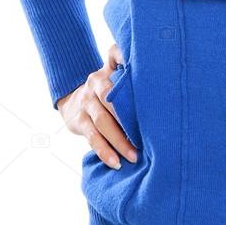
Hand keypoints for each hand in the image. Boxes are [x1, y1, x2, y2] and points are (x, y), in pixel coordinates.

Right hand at [56, 44, 136, 168]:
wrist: (71, 99)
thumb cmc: (103, 88)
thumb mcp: (111, 73)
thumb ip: (126, 67)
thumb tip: (155, 71)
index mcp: (104, 72)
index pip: (115, 62)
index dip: (127, 67)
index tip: (147, 82)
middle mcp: (93, 86)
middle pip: (110, 100)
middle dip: (128, 118)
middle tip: (147, 135)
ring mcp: (85, 104)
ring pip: (102, 123)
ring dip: (119, 141)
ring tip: (134, 156)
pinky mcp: (78, 122)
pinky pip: (92, 138)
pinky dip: (104, 151)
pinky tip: (116, 162)